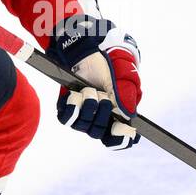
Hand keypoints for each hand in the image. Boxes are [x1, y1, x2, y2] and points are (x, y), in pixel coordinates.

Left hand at [46, 14, 141, 149]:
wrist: (83, 55)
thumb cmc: (103, 69)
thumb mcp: (118, 81)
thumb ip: (124, 98)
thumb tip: (129, 117)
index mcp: (114, 117)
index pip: (117, 139)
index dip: (121, 139)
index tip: (124, 130)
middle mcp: (97, 120)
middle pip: (99, 133)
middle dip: (103, 113)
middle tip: (103, 96)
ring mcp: (81, 116)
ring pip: (83, 126)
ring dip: (88, 106)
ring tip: (89, 90)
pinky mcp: (67, 109)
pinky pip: (67, 119)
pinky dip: (72, 107)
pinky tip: (75, 94)